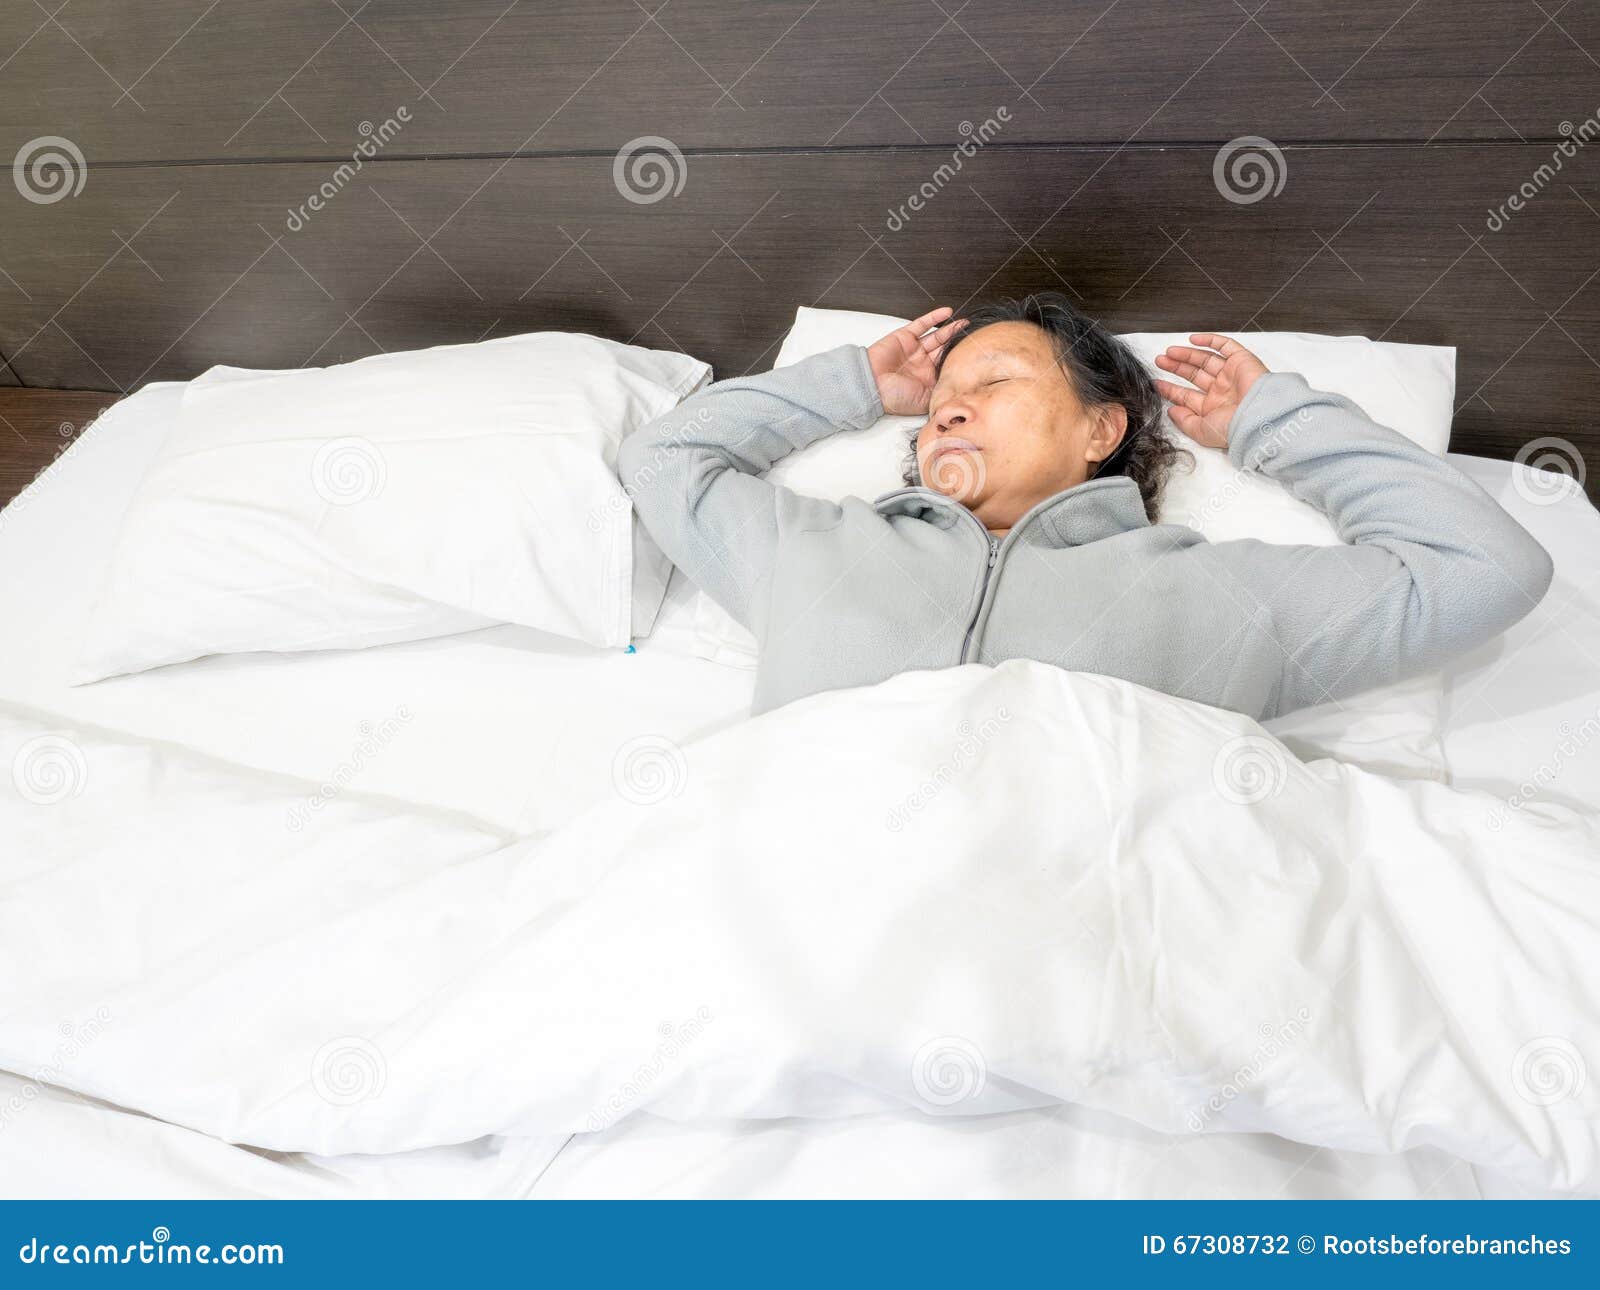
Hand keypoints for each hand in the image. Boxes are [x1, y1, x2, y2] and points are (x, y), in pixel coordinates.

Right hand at [866, 306, 966, 416]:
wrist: (871, 385)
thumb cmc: (894, 397)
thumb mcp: (925, 401)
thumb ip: (941, 392)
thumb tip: (959, 389)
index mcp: (927, 380)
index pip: (948, 366)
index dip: (960, 360)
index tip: (976, 355)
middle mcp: (922, 364)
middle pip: (944, 349)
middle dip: (958, 342)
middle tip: (973, 335)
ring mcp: (914, 349)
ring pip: (936, 336)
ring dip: (950, 329)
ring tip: (964, 323)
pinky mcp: (905, 336)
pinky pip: (923, 324)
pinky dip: (935, 317)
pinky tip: (948, 312)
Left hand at [1153, 334, 1269, 449]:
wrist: (1258, 416)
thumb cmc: (1232, 427)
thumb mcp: (1201, 431)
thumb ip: (1184, 421)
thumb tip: (1171, 412)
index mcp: (1212, 408)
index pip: (1186, 396)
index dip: (1170, 389)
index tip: (1156, 383)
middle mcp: (1221, 391)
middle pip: (1194, 375)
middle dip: (1176, 368)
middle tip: (1160, 361)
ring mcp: (1231, 375)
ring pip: (1205, 359)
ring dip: (1187, 355)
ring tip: (1169, 352)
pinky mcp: (1241, 360)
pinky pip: (1225, 346)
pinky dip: (1210, 340)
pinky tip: (1192, 339)